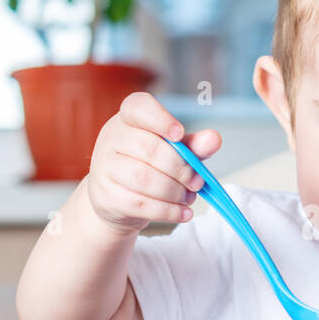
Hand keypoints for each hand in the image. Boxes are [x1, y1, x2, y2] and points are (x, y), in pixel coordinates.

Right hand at [85, 92, 221, 235]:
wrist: (118, 200)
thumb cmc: (148, 167)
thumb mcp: (172, 152)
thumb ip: (192, 145)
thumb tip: (214, 139)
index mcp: (128, 118)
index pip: (138, 107)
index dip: (161, 119)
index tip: (180, 135)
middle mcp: (111, 137)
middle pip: (150, 149)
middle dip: (181, 169)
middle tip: (198, 182)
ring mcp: (104, 166)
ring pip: (145, 179)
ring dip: (175, 192)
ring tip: (188, 198)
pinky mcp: (105, 195)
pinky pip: (140, 204)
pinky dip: (167, 211)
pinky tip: (183, 212)